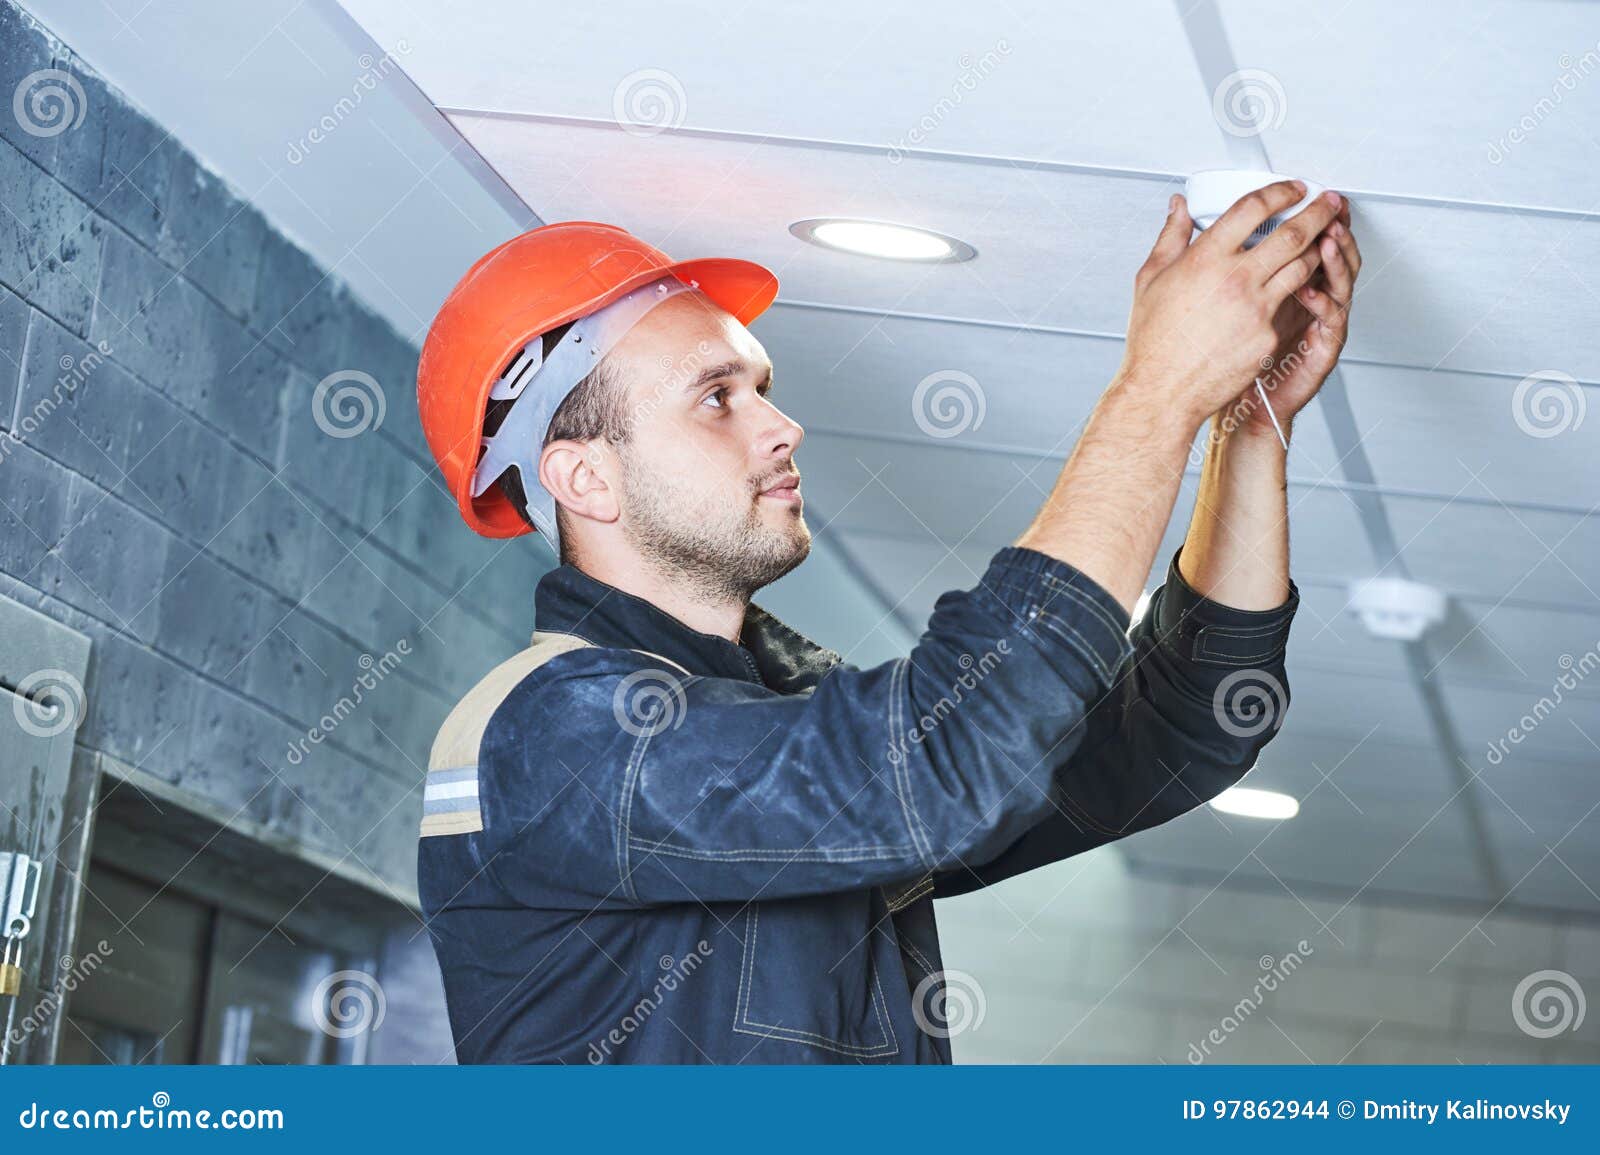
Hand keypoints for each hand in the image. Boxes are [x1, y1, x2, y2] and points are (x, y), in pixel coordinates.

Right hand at [1119, 180, 1345, 432]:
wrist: (1163, 389)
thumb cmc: (1154, 339)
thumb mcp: (1150, 279)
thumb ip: (1170, 236)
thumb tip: (1179, 208)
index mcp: (1205, 258)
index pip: (1253, 208)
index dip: (1280, 191)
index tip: (1293, 188)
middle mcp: (1234, 278)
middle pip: (1293, 233)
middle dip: (1319, 212)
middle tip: (1330, 203)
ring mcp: (1255, 307)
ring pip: (1303, 266)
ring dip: (1318, 249)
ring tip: (1324, 240)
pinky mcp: (1267, 334)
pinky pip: (1291, 304)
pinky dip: (1301, 289)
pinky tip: (1304, 283)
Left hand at [1227, 198, 1361, 442]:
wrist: (1239, 402)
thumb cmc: (1230, 355)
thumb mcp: (1218, 298)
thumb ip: (1214, 258)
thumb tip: (1191, 216)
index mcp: (1287, 282)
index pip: (1307, 240)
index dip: (1310, 216)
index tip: (1305, 192)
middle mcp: (1309, 298)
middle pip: (1333, 253)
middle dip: (1333, 227)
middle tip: (1328, 208)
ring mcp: (1319, 322)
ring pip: (1340, 282)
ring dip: (1335, 259)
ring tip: (1327, 240)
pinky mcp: (1322, 349)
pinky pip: (1331, 321)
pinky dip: (1322, 303)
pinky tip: (1311, 291)